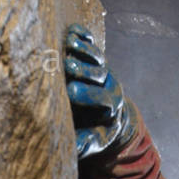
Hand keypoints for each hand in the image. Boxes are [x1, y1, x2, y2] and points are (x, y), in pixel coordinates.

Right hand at [64, 23, 137, 158]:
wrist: (102, 115)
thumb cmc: (91, 131)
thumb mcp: (90, 141)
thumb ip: (83, 143)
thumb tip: (74, 146)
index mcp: (110, 108)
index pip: (105, 99)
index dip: (90, 94)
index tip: (70, 91)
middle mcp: (109, 86)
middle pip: (101, 75)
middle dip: (85, 69)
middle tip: (68, 65)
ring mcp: (102, 70)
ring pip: (98, 58)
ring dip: (84, 50)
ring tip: (69, 44)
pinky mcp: (93, 57)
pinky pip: (92, 44)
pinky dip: (82, 38)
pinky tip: (72, 33)